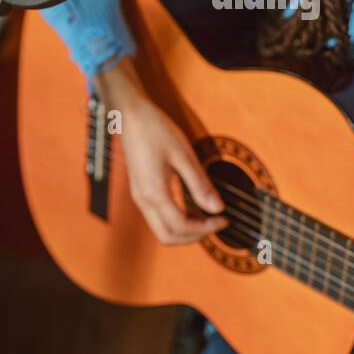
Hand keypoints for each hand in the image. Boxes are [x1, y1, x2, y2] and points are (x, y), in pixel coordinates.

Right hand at [95, 58, 228, 244]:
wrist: (129, 115)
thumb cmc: (154, 129)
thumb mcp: (183, 154)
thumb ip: (200, 184)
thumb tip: (217, 208)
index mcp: (154, 193)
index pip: (181, 226)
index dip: (206, 228)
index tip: (224, 219)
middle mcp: (143, 200)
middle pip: (167, 237)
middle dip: (194, 236)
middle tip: (215, 223)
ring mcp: (139, 197)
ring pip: (161, 230)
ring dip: (184, 230)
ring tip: (206, 216)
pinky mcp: (140, 192)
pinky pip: (158, 218)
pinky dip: (176, 220)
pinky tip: (192, 207)